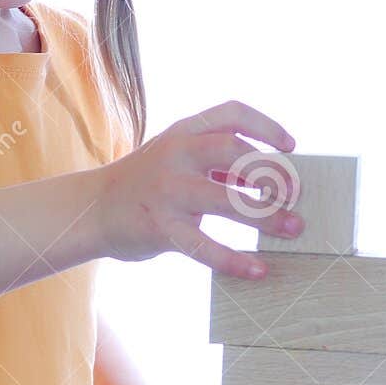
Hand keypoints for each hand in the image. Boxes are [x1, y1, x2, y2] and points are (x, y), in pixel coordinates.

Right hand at [96, 100, 304, 277]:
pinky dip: (235, 260)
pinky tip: (257, 270)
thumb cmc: (146, 183)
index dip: (266, 126)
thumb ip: (216, 161)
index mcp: (183, 132)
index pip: (231, 114)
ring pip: (227, 200)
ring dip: (266, 216)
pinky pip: (205, 246)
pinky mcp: (160, 228)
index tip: (291, 147)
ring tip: (292, 228)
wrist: (91, 211)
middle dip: (270, 171)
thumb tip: (269, 179)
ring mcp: (167, 191)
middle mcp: (175, 155)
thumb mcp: (176, 157)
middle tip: (294, 192)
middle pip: (233, 151)